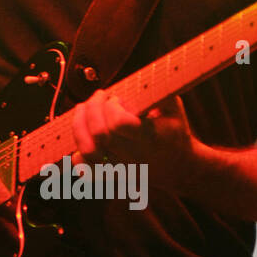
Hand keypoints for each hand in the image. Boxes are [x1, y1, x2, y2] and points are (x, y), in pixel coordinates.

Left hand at [70, 89, 196, 189]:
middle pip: (100, 134)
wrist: (179, 166)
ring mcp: (123, 169)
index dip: (111, 108)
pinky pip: (86, 171)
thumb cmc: (173, 130)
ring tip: (83, 111)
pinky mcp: (113, 177)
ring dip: (79, 127)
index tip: (116, 100)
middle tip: (99, 98)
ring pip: (88, 151)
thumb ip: (157, 90)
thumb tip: (141, 79)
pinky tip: (83, 140)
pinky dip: (78, 156)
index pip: (119, 124)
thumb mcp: (174, 106)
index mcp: (151, 136)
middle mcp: (135, 156)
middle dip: (93, 109)